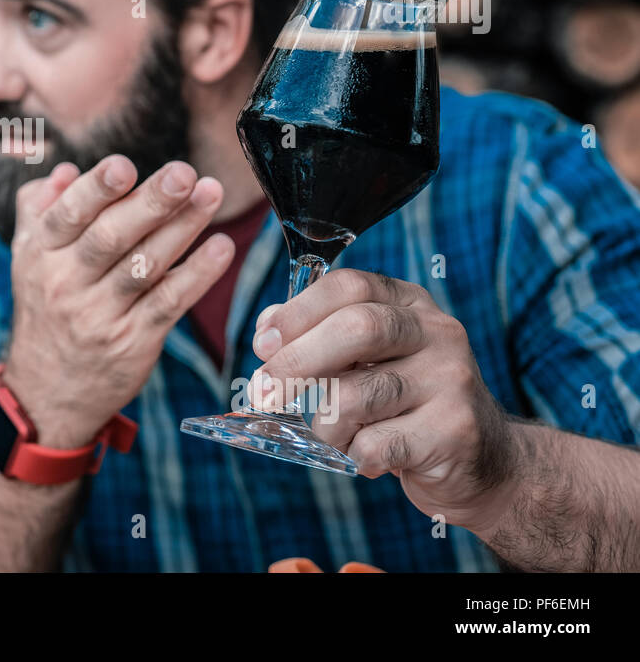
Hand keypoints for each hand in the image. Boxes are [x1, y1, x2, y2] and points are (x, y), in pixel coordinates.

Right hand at [3, 155, 235, 447]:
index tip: (124, 165)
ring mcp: (101, 315)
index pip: (68, 216)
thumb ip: (40, 208)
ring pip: (145, 266)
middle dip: (150, 203)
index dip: (96, 189)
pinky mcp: (133, 341)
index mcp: (41, 254)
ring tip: (211, 194)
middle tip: (183, 173)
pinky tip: (221, 248)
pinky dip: (198, 275)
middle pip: (110, 238)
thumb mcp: (27, 257)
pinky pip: (169, 303)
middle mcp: (67, 283)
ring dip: (182, 228)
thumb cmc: (46, 309)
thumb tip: (65, 169)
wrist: (46, 392)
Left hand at [246, 269, 517, 530]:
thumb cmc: (406, 404)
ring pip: (358, 395)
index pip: (350, 286)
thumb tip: (267, 330)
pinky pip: (376, 443)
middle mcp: (437, 332)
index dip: (297, 312)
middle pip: (357, 328)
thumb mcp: (368, 359)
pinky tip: (367, 457)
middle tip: (265, 391)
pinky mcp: (454, 430)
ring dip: (326, 424)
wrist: (484, 461)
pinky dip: (356, 455)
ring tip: (333, 436)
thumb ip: (320, 337)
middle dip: (298, 361)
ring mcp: (452, 379)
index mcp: (410, 303)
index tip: (262, 343)